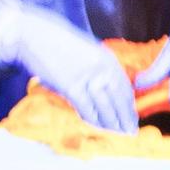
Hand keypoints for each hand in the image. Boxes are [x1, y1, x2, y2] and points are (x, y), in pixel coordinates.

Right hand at [8, 7, 141, 134]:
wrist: (36, 36)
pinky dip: (91, 119)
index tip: (133, 118)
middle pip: (118, 101)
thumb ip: (99, 68)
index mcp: (108, 59)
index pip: (125, 88)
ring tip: (117, 133)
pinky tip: (95, 125)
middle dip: (125, 119)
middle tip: (130, 132)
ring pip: (104, 108)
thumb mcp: (87, 52)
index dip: (130, 107)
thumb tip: (106, 88)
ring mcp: (87, 78)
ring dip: (111, 124)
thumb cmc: (58, 43)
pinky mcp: (71, 86)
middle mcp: (102, 69)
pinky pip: (85, 108)